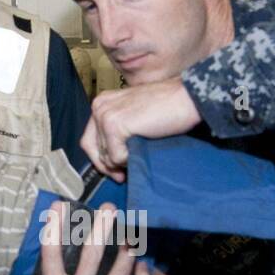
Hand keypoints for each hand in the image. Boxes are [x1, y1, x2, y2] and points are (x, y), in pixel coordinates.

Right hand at [24, 201, 150, 274]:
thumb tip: (41, 269)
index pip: (51, 255)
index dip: (54, 227)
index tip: (58, 207)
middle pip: (92, 254)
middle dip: (101, 227)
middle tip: (109, 209)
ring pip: (120, 270)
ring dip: (127, 248)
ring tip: (131, 234)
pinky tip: (141, 265)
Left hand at [82, 78, 201, 181]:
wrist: (185, 98)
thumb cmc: (167, 107)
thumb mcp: (135, 117)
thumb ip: (119, 131)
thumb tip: (109, 160)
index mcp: (103, 103)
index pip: (90, 139)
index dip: (100, 159)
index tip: (115, 171)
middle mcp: (100, 106)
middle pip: (93, 149)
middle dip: (108, 166)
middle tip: (122, 176)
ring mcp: (105, 115)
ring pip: (105, 155)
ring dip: (121, 162)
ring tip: (137, 157)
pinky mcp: (114, 125)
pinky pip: (116, 157)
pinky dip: (128, 159)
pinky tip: (141, 148)